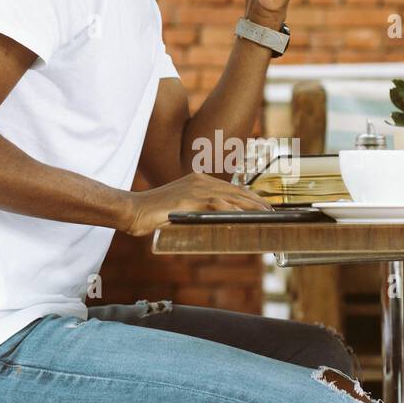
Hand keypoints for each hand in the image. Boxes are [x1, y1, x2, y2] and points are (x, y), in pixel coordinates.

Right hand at [124, 171, 271, 236]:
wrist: (133, 210)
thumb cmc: (153, 213)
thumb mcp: (181, 210)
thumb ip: (198, 212)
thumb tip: (217, 222)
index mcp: (197, 180)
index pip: (229, 188)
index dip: (248, 196)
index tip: (261, 205)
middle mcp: (198, 180)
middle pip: (234, 190)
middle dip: (254, 200)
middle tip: (271, 210)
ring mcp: (194, 188)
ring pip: (229, 196)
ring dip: (249, 206)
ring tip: (264, 214)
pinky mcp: (188, 199)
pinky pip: (215, 204)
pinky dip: (231, 211)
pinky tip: (242, 217)